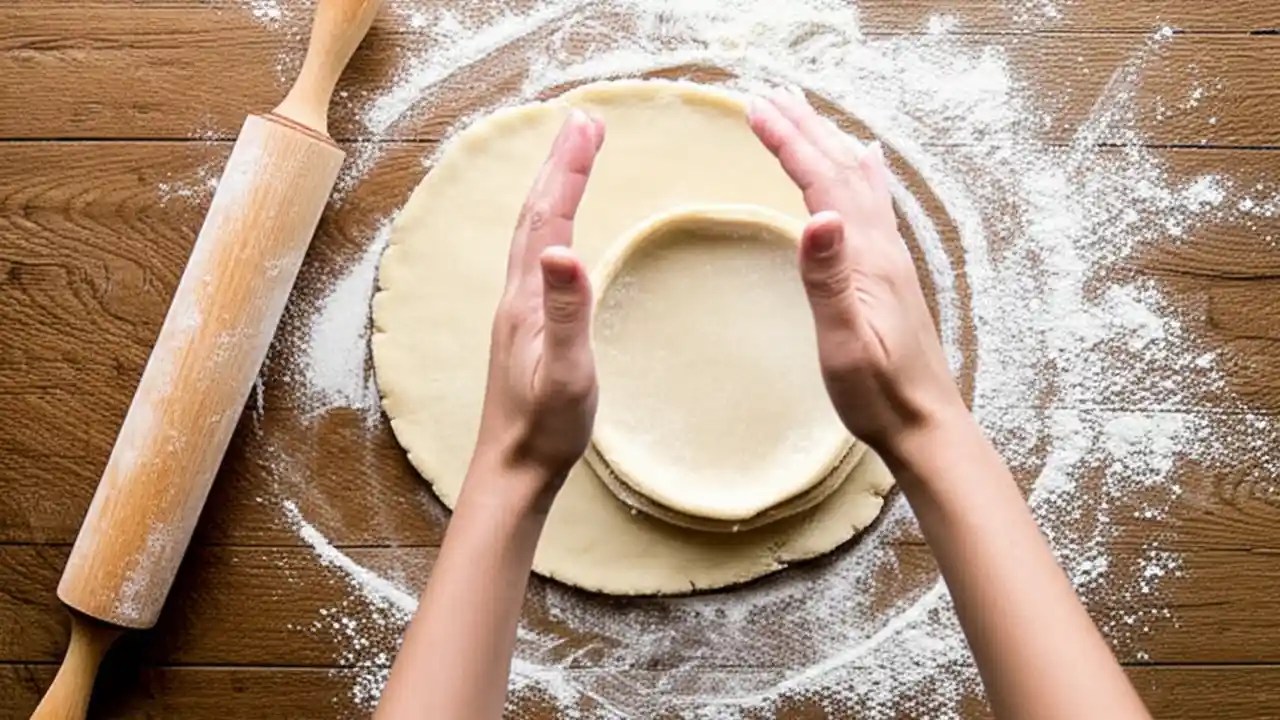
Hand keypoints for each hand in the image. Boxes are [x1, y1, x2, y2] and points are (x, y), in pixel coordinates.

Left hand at [473, 110, 605, 497]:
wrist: (513, 469)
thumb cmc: (546, 429)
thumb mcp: (567, 372)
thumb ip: (566, 312)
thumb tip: (564, 251)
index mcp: (527, 300)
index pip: (549, 220)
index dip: (569, 170)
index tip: (588, 126)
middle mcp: (516, 296)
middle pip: (536, 215)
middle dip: (560, 164)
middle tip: (584, 122)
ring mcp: (518, 311)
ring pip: (533, 233)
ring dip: (554, 189)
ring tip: (573, 158)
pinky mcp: (525, 326)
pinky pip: (537, 256)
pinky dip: (551, 224)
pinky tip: (560, 232)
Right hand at [747, 90, 965, 460]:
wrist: (925, 424)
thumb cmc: (878, 394)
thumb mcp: (844, 343)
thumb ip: (829, 280)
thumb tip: (817, 215)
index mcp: (867, 258)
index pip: (822, 182)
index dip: (789, 142)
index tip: (754, 109)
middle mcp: (882, 247)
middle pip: (841, 169)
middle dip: (804, 128)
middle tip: (768, 95)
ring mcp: (890, 258)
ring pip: (857, 180)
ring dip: (827, 142)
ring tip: (803, 112)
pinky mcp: (889, 273)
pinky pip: (872, 202)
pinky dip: (861, 170)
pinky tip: (867, 161)